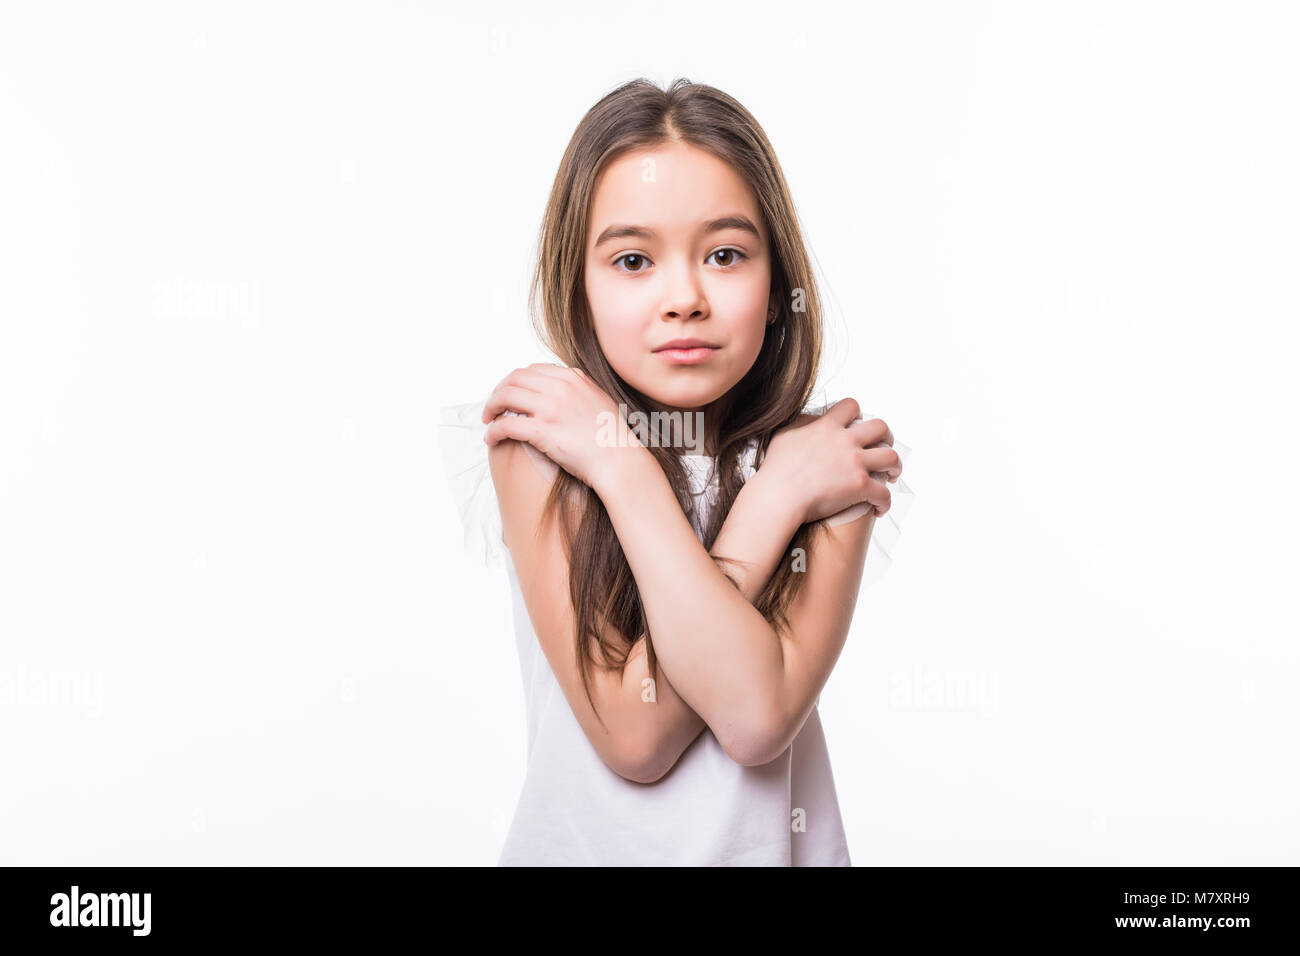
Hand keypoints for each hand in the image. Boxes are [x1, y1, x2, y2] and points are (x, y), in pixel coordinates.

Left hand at [481, 364, 636, 489]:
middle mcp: (559, 387)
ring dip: (491, 407)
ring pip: (505, 396)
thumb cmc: (610, 436)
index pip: (531, 370)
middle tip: (493, 407)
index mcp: (572, 377)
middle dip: (498, 391)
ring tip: (488, 420)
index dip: (514, 381)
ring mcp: (550, 408)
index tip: (509, 394)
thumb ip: (578, 388)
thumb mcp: (598, 398)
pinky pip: (506, 425)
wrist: (618, 459)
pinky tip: (491, 439)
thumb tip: (564, 387)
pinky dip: (493, 431)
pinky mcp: (542, 431)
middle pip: (514, 379)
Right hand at [758, 398, 901, 523]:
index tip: (857, 424)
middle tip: (883, 447)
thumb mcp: (784, 435)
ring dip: (895, 466)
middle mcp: (845, 441)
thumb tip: (811, 420)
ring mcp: (855, 463)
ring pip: (891, 457)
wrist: (778, 496)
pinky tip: (879, 508)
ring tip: (891, 475)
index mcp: (827, 427)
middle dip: (886, 437)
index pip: (850, 406)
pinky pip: (884, 493)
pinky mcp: (860, 486)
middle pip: (880, 427)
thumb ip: (801, 424)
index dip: (857, 414)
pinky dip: (885, 502)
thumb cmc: (775, 470)